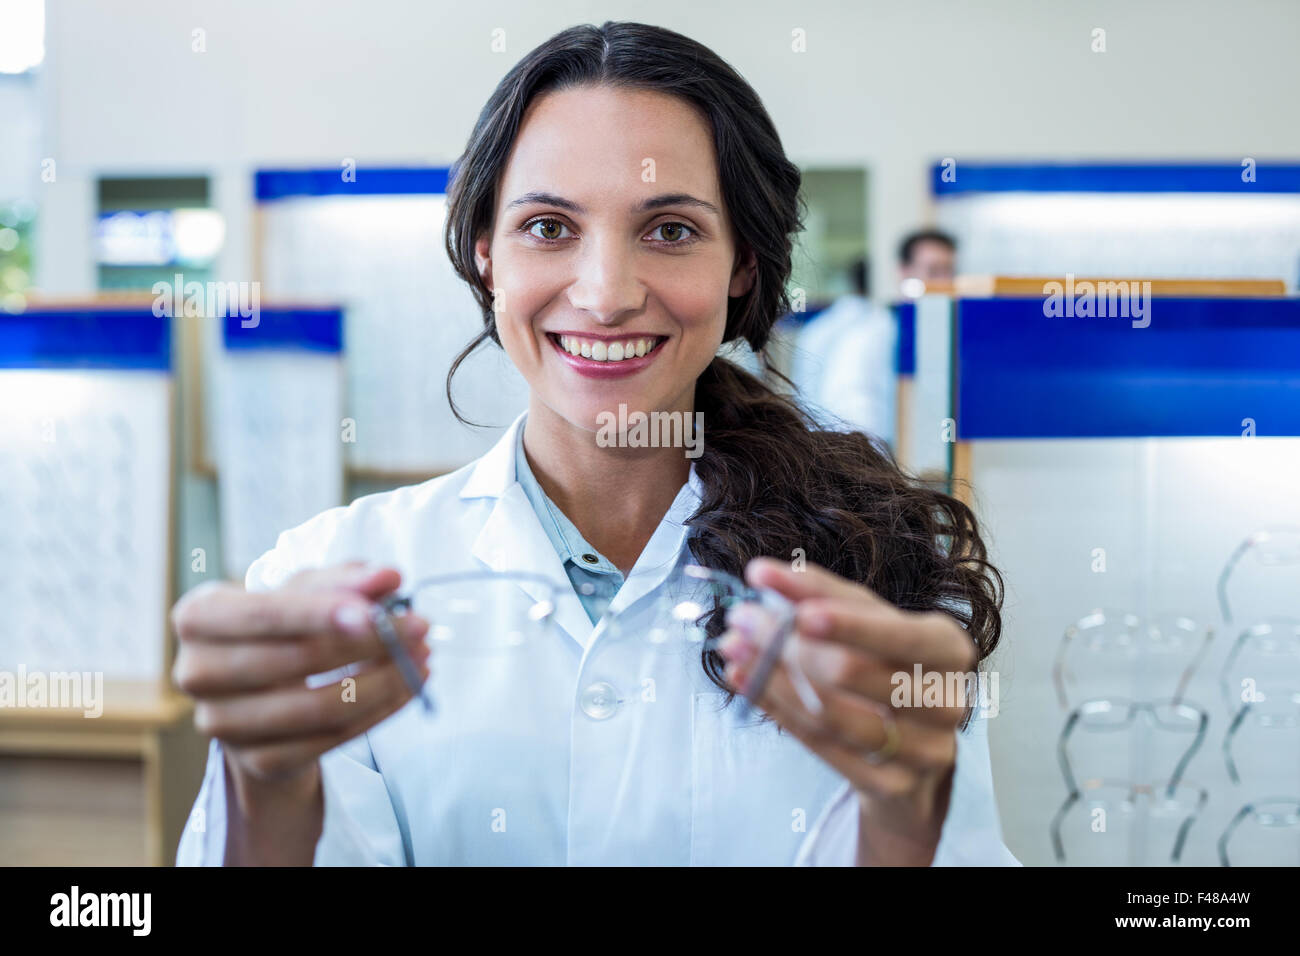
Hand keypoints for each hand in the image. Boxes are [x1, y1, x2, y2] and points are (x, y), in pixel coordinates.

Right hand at [170, 562, 429, 862]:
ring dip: (384, 682)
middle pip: (296, 660)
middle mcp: (197, 672)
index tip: (375, 613)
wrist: (261, 693)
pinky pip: (332, 739)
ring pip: (320, 707)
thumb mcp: (306, 591)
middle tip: (419, 628)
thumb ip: (346, 580)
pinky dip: (379, 712)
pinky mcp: (257, 761)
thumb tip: (389, 577)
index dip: (319, 613)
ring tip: (420, 658)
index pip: (263, 613)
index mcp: (199, 615)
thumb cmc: (282, 626)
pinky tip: (405, 689)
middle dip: (370, 644)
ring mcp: (223, 724)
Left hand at [716, 557, 977, 865]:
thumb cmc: (888, 667)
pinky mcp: (891, 785)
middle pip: (852, 671)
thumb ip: (822, 594)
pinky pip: (821, 746)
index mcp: (948, 648)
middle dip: (787, 641)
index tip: (794, 604)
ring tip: (734, 647)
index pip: (897, 634)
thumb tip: (764, 575)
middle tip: (743, 617)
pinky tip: (746, 682)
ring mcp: (923, 750)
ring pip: (831, 714)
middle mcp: (946, 701)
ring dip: (772, 677)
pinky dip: (777, 709)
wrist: (913, 746)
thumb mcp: (868, 622)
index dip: (846, 622)